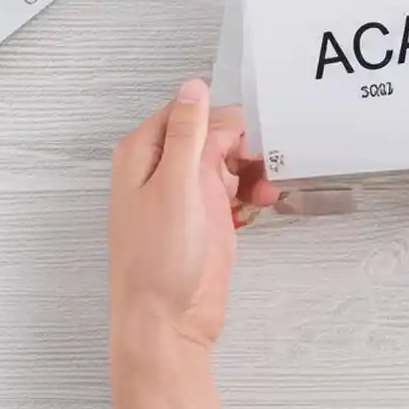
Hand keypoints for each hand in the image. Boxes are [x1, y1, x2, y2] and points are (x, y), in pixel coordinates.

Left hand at [108, 80, 278, 353]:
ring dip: (254, 171)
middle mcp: (164, 170)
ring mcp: (187, 194)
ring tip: (264, 194)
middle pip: (215, 135)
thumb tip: (194, 88)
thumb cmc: (160, 260)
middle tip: (261, 167)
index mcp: (144, 154)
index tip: (247, 139)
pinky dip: (252, 194)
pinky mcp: (208, 217)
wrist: (169, 320)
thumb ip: (187, 133)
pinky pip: (237, 190)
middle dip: (244, 148)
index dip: (222, 122)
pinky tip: (259, 207)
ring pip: (231, 162)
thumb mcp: (175, 185)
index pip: (189, 112)